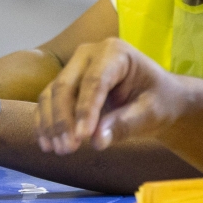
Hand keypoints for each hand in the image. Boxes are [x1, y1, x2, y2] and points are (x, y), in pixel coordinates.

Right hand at [32, 38, 185, 154]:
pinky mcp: (64, 84)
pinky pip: (47, 102)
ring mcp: (73, 68)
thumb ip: (125, 124)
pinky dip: (44, 123)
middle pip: (66, 85)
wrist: (157, 97)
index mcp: (114, 52)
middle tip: (67, 149)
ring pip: (51, 94)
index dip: (86, 109)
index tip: (82, 138)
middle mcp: (87, 55)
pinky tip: (46, 144)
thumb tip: (97, 140)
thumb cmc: (159, 100)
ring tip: (58, 150)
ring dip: (51, 124)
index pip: (95, 81)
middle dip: (63, 119)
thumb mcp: (152, 112)